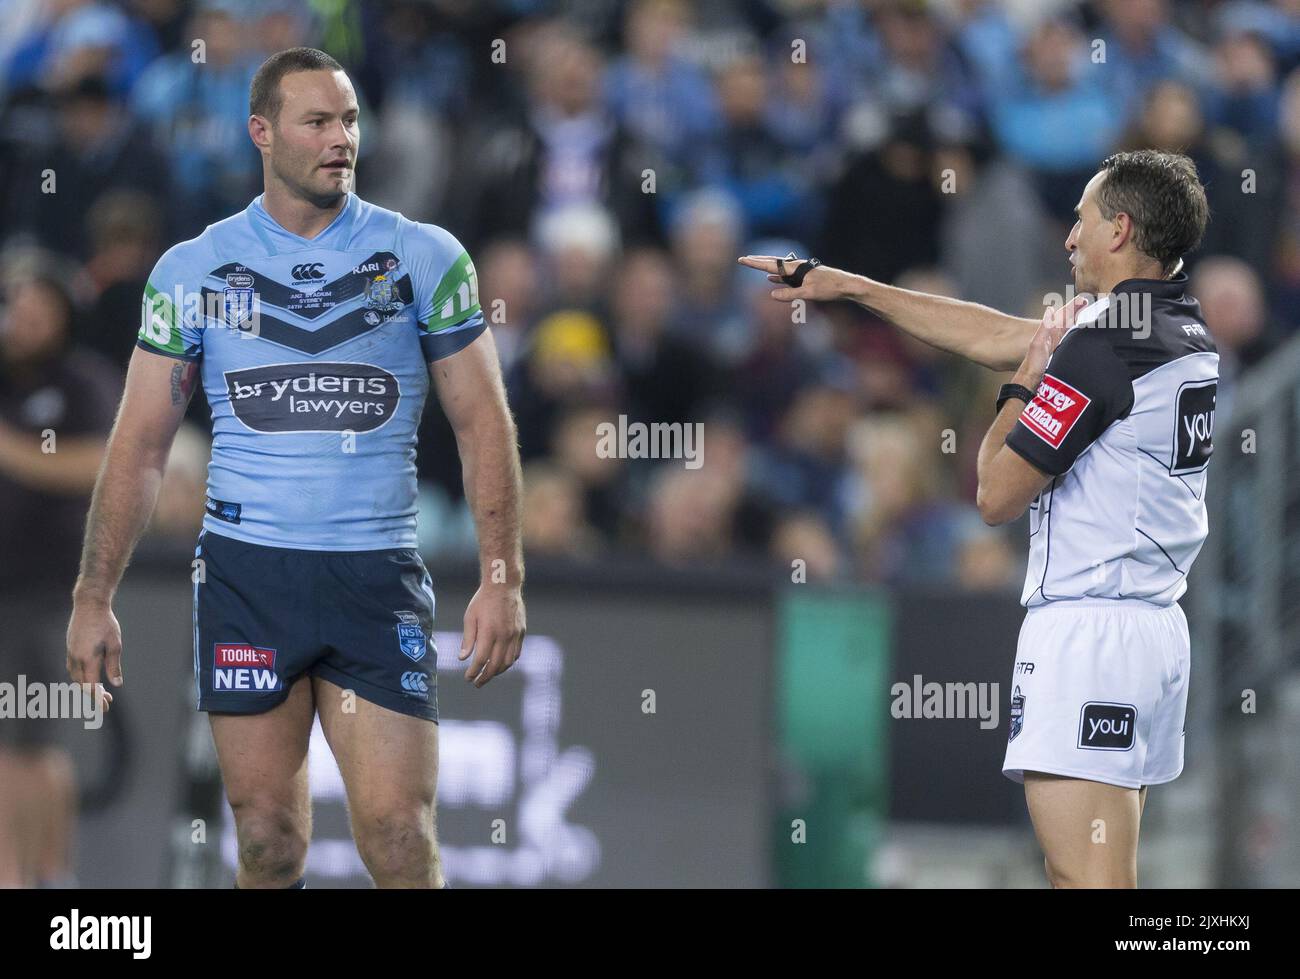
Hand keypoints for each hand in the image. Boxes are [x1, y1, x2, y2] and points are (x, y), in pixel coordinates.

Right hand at [66, 600, 121, 712]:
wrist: (89, 605)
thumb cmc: (105, 623)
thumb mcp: (115, 644)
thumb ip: (114, 666)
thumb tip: (116, 684)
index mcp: (87, 658)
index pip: (91, 686)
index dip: (97, 699)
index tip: (105, 708)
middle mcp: (75, 658)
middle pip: (82, 685)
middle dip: (94, 695)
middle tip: (108, 702)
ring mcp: (70, 653)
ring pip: (76, 678)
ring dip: (87, 687)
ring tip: (102, 692)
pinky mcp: (69, 649)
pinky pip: (73, 669)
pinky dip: (82, 677)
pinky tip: (91, 678)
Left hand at [459, 584, 525, 687]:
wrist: (503, 586)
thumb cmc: (483, 601)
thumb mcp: (470, 617)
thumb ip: (468, 639)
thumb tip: (463, 658)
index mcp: (489, 632)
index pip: (481, 660)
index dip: (474, 672)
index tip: (468, 678)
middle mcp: (504, 636)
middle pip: (495, 665)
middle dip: (485, 677)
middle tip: (477, 683)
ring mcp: (514, 635)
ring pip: (508, 662)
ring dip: (497, 672)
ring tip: (488, 674)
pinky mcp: (521, 632)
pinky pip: (516, 653)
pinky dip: (508, 662)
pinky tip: (501, 664)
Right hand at [737, 254, 858, 302]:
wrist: (847, 286)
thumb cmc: (830, 289)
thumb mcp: (809, 293)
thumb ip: (790, 294)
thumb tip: (771, 294)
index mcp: (796, 268)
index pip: (770, 265)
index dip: (755, 263)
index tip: (742, 259)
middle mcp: (797, 267)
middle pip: (772, 263)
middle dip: (757, 261)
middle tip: (743, 259)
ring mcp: (800, 272)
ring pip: (778, 268)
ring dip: (765, 268)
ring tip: (754, 265)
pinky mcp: (804, 278)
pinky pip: (785, 276)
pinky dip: (776, 277)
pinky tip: (771, 280)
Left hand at [1014, 295, 1090, 388]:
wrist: (1032, 379)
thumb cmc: (1033, 363)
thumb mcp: (1038, 343)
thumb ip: (1044, 327)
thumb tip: (1050, 309)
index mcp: (1050, 330)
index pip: (1063, 315)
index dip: (1072, 306)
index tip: (1082, 299)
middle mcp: (1054, 334)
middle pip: (1067, 318)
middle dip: (1077, 309)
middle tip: (1087, 300)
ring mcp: (1058, 342)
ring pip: (1070, 326)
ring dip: (1078, 318)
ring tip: (1087, 310)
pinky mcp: (1061, 350)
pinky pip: (1071, 336)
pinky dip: (1077, 330)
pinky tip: (1082, 329)